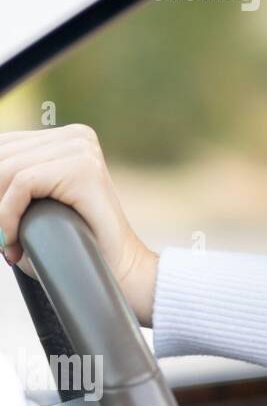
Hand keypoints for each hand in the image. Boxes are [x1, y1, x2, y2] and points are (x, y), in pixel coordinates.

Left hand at [0, 125, 158, 323]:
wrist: (116, 268)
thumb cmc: (74, 244)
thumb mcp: (36, 203)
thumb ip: (11, 182)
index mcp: (68, 138)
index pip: (4, 146)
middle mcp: (76, 137)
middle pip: (3, 155)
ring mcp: (82, 150)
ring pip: (7, 171)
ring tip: (5, 243)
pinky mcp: (83, 170)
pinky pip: (22, 184)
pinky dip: (7, 215)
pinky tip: (11, 240)